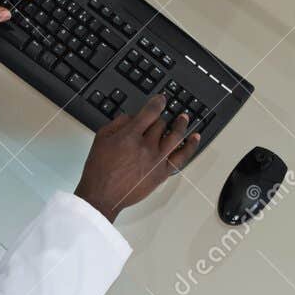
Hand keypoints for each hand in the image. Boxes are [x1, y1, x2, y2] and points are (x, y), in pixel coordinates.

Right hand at [74, 94, 201, 222]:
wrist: (102, 195)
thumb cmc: (99, 169)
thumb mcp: (101, 138)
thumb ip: (119, 123)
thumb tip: (134, 117)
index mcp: (130, 135)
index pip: (151, 111)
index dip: (158, 102)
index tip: (161, 99)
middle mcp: (146, 146)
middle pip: (161, 124)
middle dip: (159, 119)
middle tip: (159, 118)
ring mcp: (157, 160)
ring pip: (176, 136)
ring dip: (181, 124)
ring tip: (184, 118)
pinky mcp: (163, 173)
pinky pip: (182, 157)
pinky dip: (191, 146)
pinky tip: (195, 137)